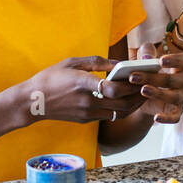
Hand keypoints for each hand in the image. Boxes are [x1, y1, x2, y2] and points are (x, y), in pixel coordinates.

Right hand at [28, 55, 144, 123]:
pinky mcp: (86, 120)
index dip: (129, 85)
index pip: (112, 88)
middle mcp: (87, 101)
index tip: (139, 76)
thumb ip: (97, 61)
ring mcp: (87, 113)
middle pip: (121, 103)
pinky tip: (126, 101)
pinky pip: (109, 116)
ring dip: (133, 105)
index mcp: (82, 83)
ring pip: (118, 113)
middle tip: (149, 87)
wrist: (33, 101)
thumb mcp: (72, 62)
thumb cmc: (52, 77)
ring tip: (142, 95)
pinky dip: (121, 109)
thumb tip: (118, 62)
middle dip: (138, 96)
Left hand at [127, 41, 182, 124]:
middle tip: (134, 76)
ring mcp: (182, 96)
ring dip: (159, 94)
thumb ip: (146, 53)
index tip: (160, 60)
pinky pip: (175, 116)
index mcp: (182, 65)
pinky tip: (156, 117)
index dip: (174, 60)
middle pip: (174, 80)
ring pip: (175, 97)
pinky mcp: (177, 111)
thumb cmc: (150, 69)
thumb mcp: (146, 59)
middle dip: (154, 78)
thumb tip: (145, 58)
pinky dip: (167, 118)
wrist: (146, 92)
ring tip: (143, 90)